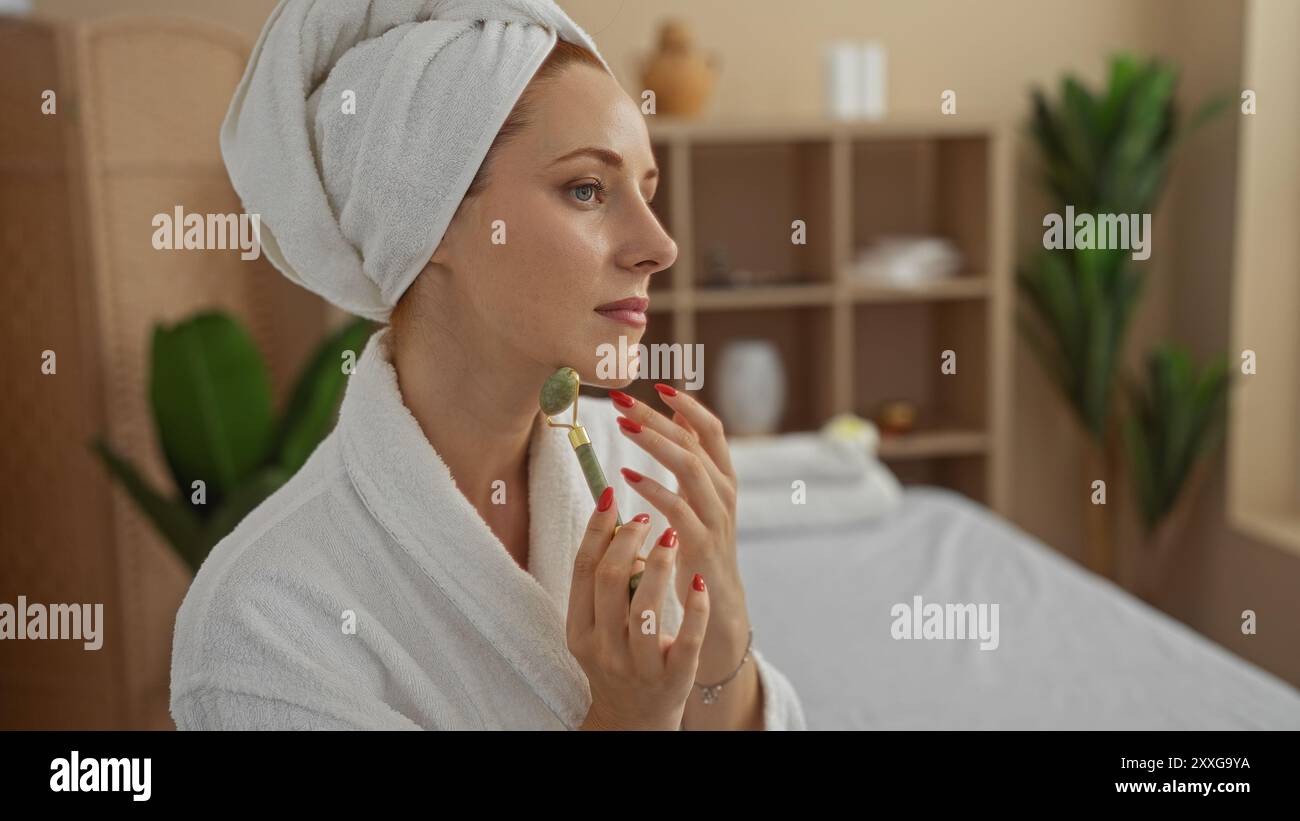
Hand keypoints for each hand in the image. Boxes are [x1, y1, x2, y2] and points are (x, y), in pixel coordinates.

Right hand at [567, 486, 709, 729]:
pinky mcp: (673, 678)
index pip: (583, 569)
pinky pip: (685, 637)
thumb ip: (605, 584)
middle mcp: (604, 648)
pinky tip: (698, 579)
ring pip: (644, 606)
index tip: (612, 497)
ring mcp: (638, 665)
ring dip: (658, 564)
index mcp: (580, 630)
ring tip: (671, 536)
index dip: (597, 530)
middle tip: (646, 516)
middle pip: (610, 580)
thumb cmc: (617, 658)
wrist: (633, 721)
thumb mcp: (599, 626)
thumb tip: (618, 525)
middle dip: (628, 540)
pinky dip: (694, 606)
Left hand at [609, 385, 751, 683]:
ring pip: (689, 467)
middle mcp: (724, 492)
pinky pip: (678, 508)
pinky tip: (626, 476)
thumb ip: (691, 460)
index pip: (712, 429)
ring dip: (654, 442)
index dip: (687, 405)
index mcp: (724, 478)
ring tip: (624, 426)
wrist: (718, 606)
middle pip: (693, 442)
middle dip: (657, 417)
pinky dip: (652, 488)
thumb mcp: (699, 499)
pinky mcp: (702, 543)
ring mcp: (716, 517)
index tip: (659, 384)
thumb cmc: (701, 547)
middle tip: (621, 400)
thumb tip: (674, 414)